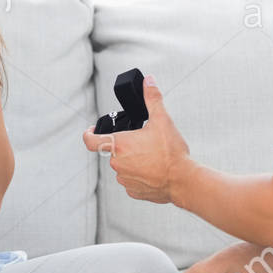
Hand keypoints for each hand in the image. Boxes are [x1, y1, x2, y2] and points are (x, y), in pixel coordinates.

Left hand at [82, 76, 191, 203]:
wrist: (183, 181)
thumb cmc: (171, 153)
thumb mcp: (162, 120)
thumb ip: (152, 98)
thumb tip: (148, 81)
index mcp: (119, 145)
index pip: (90, 141)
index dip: (88, 134)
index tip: (92, 131)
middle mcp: (117, 164)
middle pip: (113, 151)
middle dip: (126, 146)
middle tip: (143, 142)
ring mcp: (124, 179)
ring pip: (123, 166)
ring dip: (132, 161)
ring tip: (152, 157)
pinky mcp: (133, 191)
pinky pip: (132, 180)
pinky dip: (140, 175)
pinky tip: (154, 170)